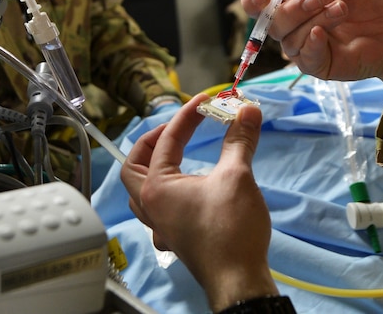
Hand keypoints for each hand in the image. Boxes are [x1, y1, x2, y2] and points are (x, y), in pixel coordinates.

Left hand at [121, 94, 277, 310]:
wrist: (238, 280)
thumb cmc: (230, 227)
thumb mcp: (237, 176)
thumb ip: (239, 141)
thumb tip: (248, 110)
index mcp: (157, 187)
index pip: (166, 141)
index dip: (187, 116)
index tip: (207, 102)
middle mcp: (151, 206)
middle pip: (134, 166)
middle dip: (153, 141)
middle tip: (177, 129)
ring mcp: (160, 226)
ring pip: (141, 190)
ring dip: (153, 167)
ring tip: (176, 154)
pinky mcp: (174, 238)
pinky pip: (157, 209)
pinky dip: (165, 192)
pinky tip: (185, 191)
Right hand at [242, 0, 382, 83]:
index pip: (257, 1)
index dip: (254, 0)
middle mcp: (291, 22)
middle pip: (271, 19)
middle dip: (295, 7)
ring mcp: (301, 44)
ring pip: (288, 38)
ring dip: (314, 21)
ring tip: (341, 10)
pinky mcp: (315, 64)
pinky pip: (302, 57)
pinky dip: (311, 44)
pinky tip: (324, 34)